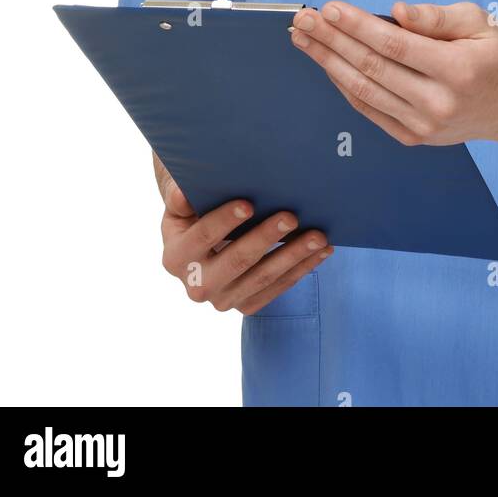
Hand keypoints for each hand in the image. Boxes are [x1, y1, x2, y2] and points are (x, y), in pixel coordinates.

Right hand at [157, 166, 333, 315]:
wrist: (202, 241)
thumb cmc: (196, 211)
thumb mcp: (182, 202)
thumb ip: (181, 196)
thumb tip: (182, 192)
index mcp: (175, 257)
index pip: (203, 237)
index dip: (225, 221)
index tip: (249, 204)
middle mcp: (196, 285)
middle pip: (237, 260)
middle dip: (266, 237)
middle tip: (291, 216)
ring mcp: (222, 299)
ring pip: (263, 278)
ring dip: (294, 256)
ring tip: (318, 236)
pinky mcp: (245, 305)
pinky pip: (277, 288)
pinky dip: (302, 269)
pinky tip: (322, 252)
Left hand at [290, 0, 497, 146]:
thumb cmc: (495, 55)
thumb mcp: (479, 22)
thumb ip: (436, 16)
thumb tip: (395, 10)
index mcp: (457, 69)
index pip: (394, 44)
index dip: (357, 26)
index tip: (330, 8)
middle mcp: (438, 102)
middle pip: (372, 67)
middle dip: (331, 40)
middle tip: (303, 19)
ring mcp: (424, 125)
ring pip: (364, 90)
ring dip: (328, 62)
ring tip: (304, 39)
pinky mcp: (414, 137)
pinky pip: (369, 109)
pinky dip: (343, 85)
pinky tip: (327, 63)